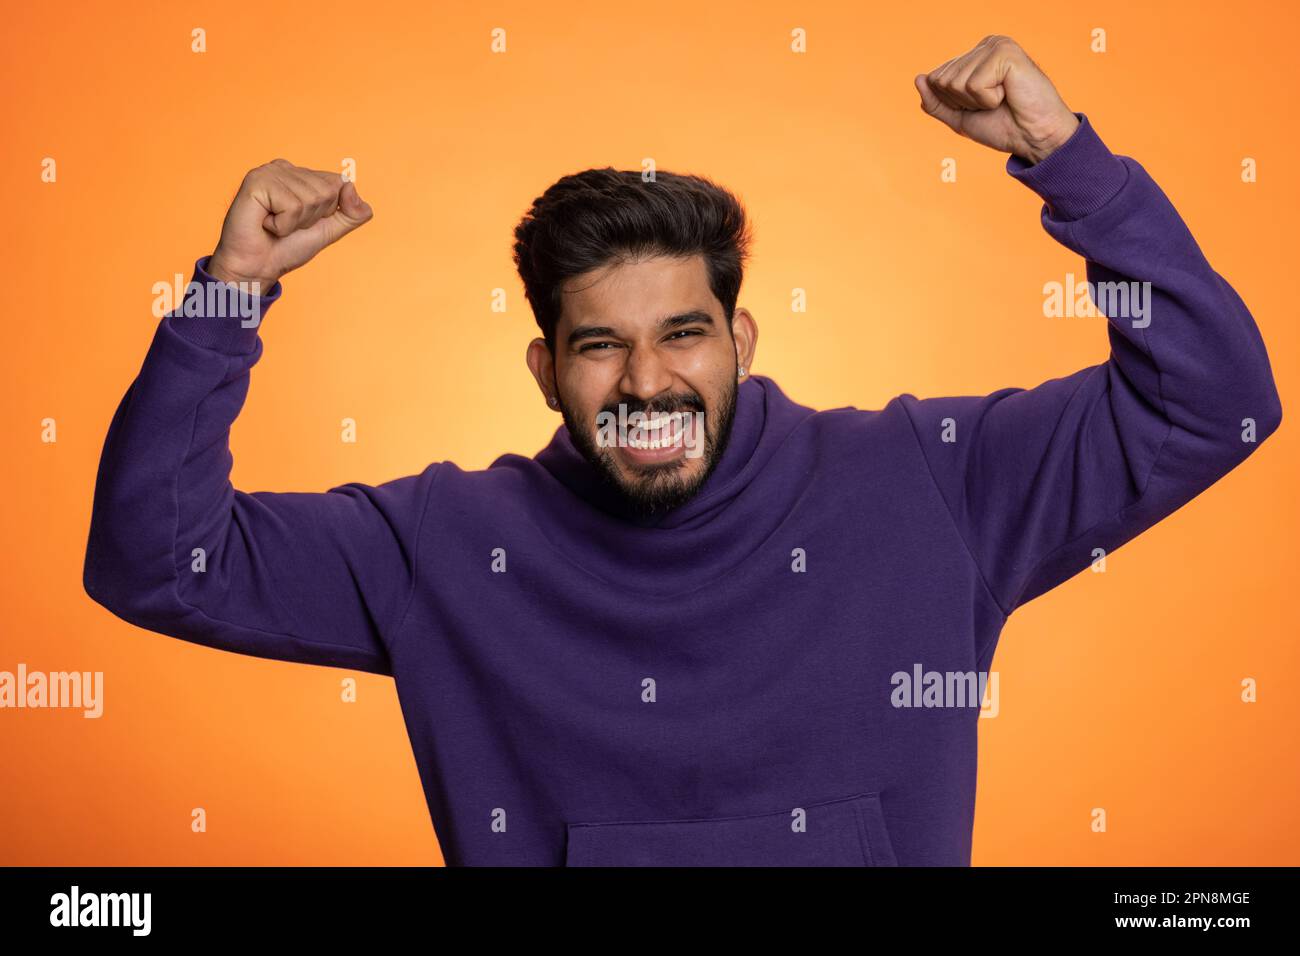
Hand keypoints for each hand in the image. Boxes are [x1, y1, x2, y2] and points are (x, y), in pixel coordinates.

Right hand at [207, 159, 373, 290]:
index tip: (303, 221)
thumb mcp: (329, 230)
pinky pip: (292, 206)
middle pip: (327, 191)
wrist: (257, 267)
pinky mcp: (257, 181)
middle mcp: (286, 167)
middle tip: (287, 225)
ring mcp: (270, 171)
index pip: (339, 184)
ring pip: (311, 199)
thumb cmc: (287, 247)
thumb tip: (352, 186)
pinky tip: (265, 223)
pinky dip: (283, 224)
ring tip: (275, 224)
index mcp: (302, 174)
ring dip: (295, 222)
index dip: (327, 212)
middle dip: (312, 217)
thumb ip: (352, 213)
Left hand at [914, 35, 1078, 164]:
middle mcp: (984, 45)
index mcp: (974, 56)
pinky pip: (974, 84)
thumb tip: (918, 78)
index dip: (952, 103)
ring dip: (977, 101)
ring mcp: (995, 46)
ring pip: (956, 82)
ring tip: (1002, 99)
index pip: (936, 79)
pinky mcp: (1005, 52)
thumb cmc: (1003, 126)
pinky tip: (1008, 94)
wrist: (1033, 138)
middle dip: (963, 102)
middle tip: (992, 104)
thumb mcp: (960, 117)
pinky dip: (988, 99)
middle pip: (942, 80)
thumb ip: (936, 102)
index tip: (981, 106)